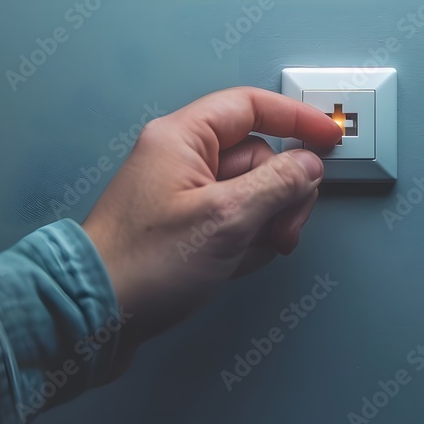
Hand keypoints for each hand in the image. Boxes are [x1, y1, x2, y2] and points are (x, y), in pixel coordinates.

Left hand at [80, 86, 341, 375]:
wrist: (94, 316)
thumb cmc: (141, 265)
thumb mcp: (225, 219)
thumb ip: (277, 184)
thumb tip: (308, 166)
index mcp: (183, 138)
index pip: (252, 106)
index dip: (296, 119)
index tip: (328, 136)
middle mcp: (182, 159)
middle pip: (259, 156)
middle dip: (282, 192)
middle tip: (284, 225)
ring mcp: (184, 195)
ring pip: (252, 193)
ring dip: (266, 223)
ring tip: (253, 251)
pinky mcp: (185, 227)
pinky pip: (234, 222)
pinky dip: (245, 242)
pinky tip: (234, 264)